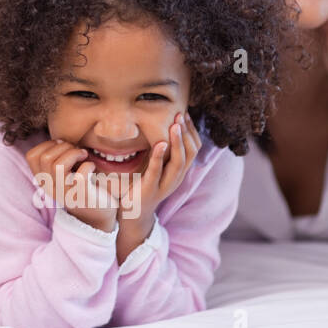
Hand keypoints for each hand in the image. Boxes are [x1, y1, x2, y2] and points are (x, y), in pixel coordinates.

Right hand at [25, 138, 117, 232]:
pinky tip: (92, 167)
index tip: (62, 145)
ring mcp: (65, 193)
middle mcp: (50, 188)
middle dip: (63, 147)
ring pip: (58, 166)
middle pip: (45, 158)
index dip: (47, 144)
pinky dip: (88, 165)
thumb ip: (56, 158)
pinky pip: (80, 176)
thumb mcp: (63, 173)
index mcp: (43, 180)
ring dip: (74, 153)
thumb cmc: (82, 186)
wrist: (98, 214)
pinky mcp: (81, 197)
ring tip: (84, 155)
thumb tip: (60, 140)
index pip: (31, 156)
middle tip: (76, 150)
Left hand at [118, 111, 200, 227]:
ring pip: (179, 163)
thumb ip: (161, 153)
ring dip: (178, 143)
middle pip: (190, 154)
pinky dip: (159, 157)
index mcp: (179, 171)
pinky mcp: (150, 189)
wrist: (134, 214)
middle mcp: (176, 178)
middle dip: (186, 133)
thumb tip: (161, 129)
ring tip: (175, 126)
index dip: (191, 131)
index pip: (193, 149)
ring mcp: (164, 184)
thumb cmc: (144, 186)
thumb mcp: (156, 167)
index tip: (185, 114)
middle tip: (181, 115)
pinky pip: (157, 172)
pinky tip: (160, 144)